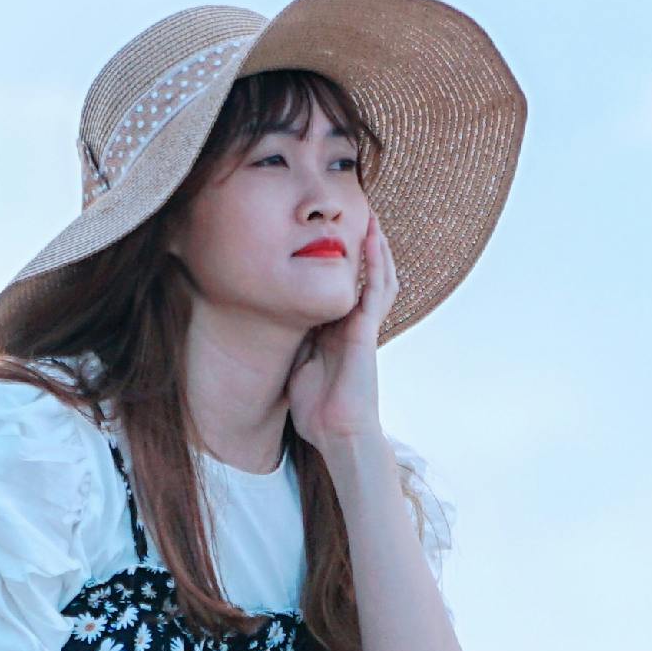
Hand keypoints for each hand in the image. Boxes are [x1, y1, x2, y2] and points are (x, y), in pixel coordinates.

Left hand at [284, 217, 393, 458]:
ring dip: (376, 249)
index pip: (342, 290)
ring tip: (371, 219)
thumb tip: (273, 326)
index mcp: (338, 334)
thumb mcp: (297, 368)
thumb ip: (294, 345)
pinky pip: (375, 290)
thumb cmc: (318, 411)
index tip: (329, 241)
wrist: (337, 433)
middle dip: (365, 250)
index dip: (340, 266)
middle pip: (365, 278)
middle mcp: (354, 326)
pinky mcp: (367, 331)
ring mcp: (363, 327)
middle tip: (359, 218)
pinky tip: (372, 240)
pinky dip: (375, 264)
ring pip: (378, 278)